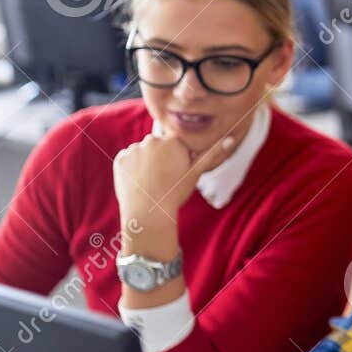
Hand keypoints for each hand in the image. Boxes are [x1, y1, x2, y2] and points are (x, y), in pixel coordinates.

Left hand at [112, 132, 235, 236]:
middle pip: (156, 146)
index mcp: (172, 141)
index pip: (173, 144)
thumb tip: (231, 139)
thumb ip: (212, 154)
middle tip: (161, 180)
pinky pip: (127, 160)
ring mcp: (134, 149)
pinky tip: (137, 182)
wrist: (148, 213)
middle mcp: (152, 140)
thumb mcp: (195, 173)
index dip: (174, 160)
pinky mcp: (120, 159)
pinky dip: (131, 169)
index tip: (173, 174)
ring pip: (141, 153)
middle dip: (158, 158)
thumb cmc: (175, 194)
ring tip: (149, 182)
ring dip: (144, 163)